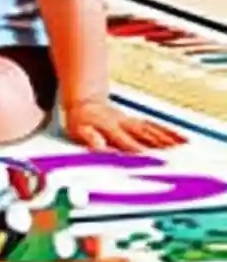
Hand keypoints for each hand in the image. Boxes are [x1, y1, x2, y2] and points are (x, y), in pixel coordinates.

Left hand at [64, 98, 186, 151]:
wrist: (85, 102)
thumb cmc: (81, 120)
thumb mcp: (78, 130)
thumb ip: (90, 138)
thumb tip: (99, 147)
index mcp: (110, 128)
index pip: (126, 142)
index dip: (138, 151)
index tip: (150, 159)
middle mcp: (124, 124)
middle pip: (144, 135)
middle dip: (159, 146)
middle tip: (175, 156)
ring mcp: (132, 122)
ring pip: (152, 130)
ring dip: (168, 139)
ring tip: (184, 149)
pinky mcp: (137, 122)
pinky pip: (155, 126)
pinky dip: (169, 133)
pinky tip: (182, 140)